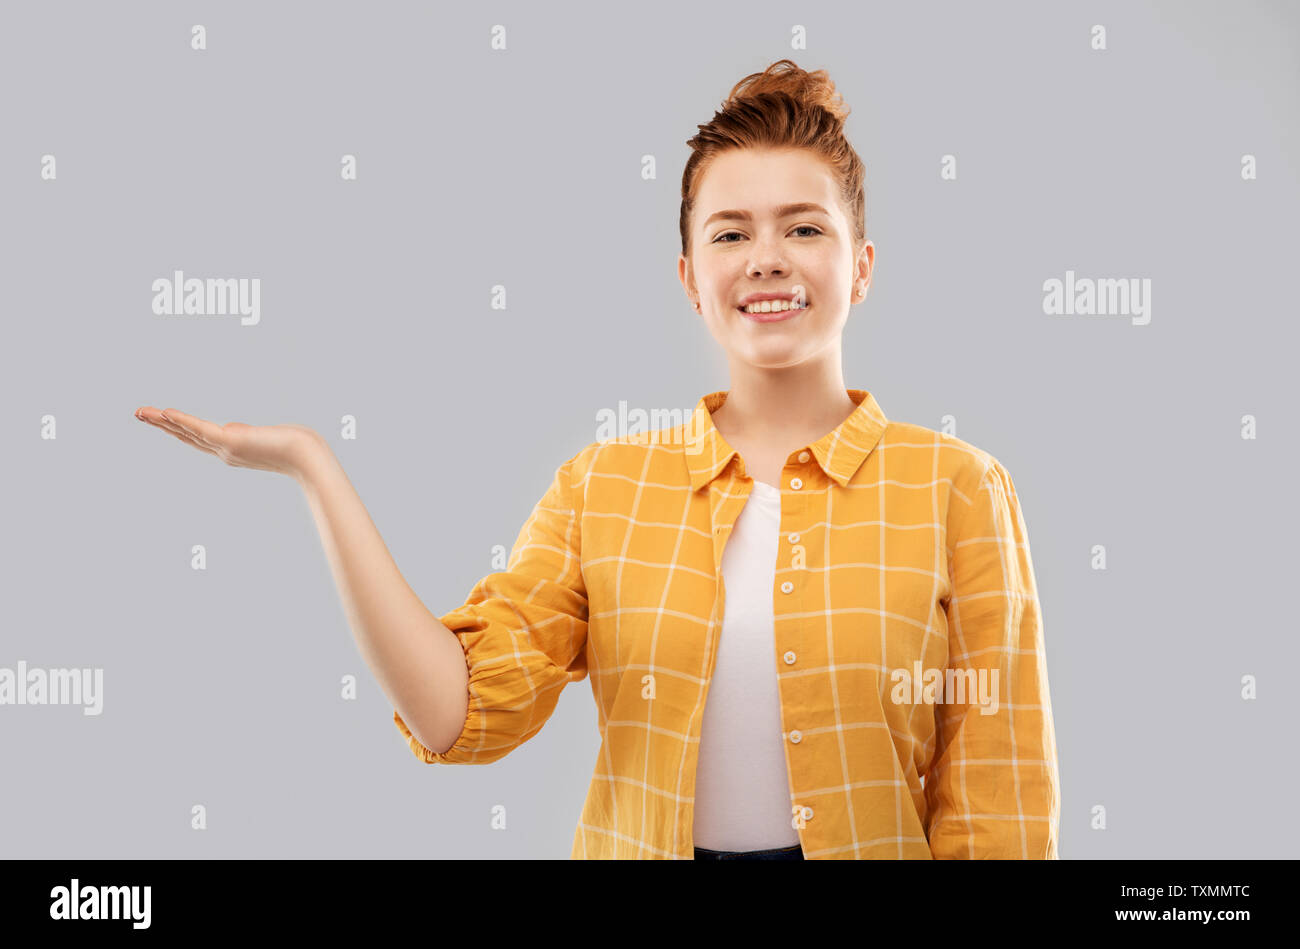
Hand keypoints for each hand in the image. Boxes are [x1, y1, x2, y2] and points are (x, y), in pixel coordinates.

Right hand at [134, 406, 323, 479]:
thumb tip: (231, 429)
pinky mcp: (232, 440)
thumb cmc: (296, 446)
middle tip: (138, 413)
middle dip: (161, 425)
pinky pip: (201, 429)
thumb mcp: (264, 436)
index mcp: (230, 449)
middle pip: (185, 436)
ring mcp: (226, 447)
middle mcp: (223, 451)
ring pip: (188, 432)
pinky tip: (165, 412)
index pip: (196, 437)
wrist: (308, 457)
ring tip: (141, 412)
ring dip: (163, 422)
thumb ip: (244, 433)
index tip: (158, 417)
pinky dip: (183, 420)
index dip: (176, 428)